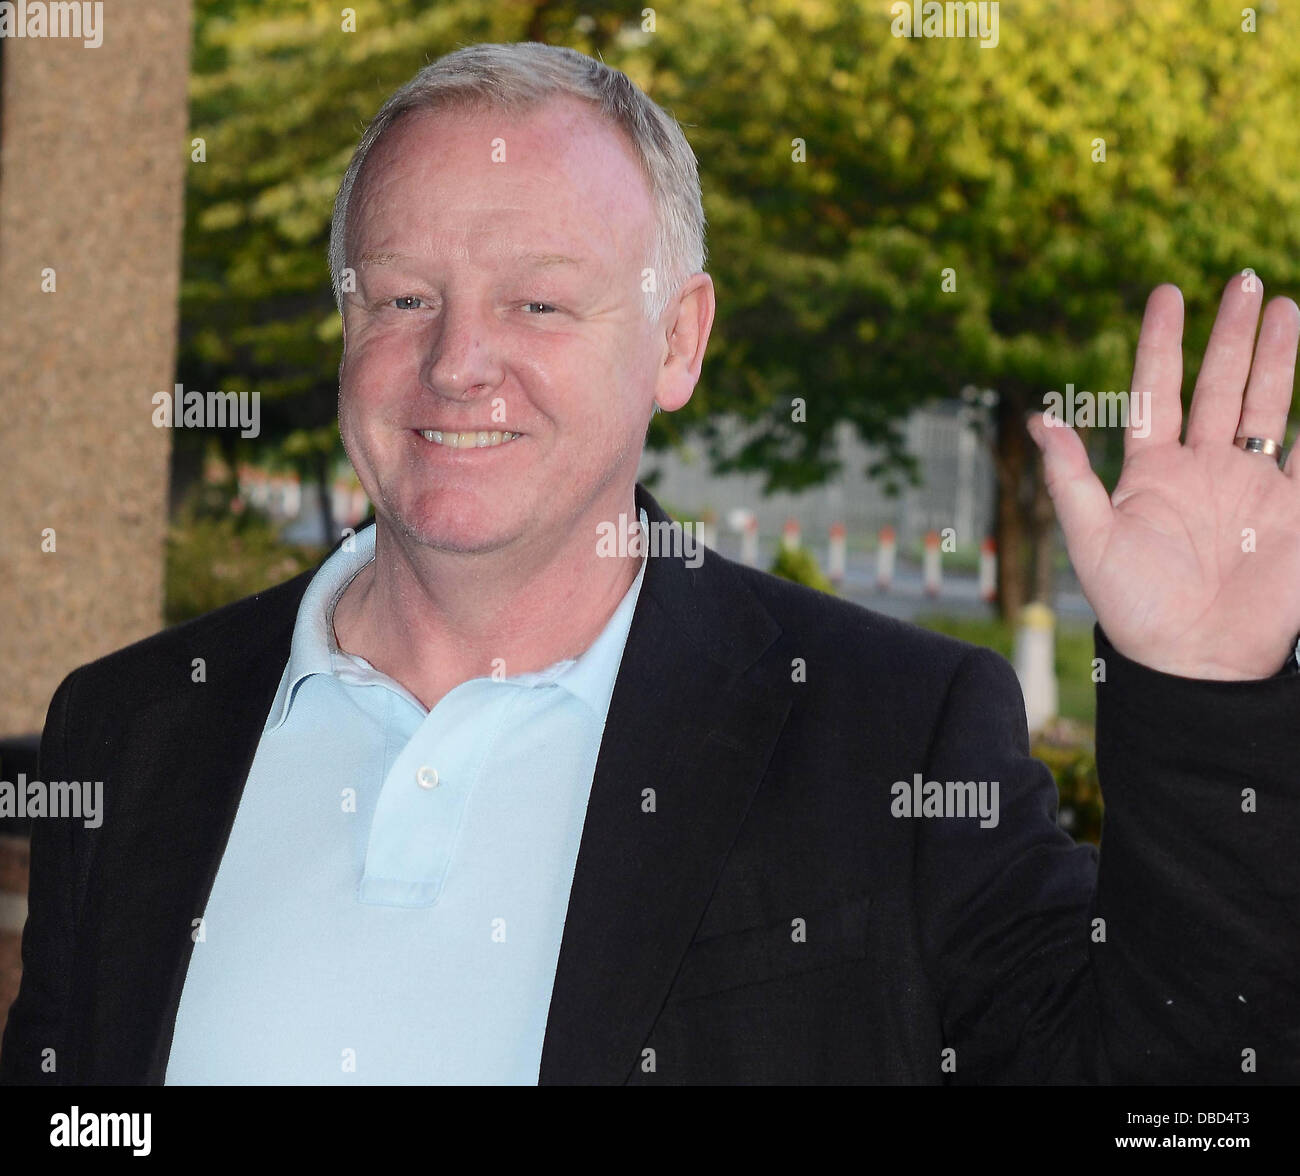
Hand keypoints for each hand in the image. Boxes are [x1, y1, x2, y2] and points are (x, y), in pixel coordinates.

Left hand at [1028, 275, 1299, 679]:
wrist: (1194, 662)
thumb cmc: (1133, 608)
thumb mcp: (1092, 541)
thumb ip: (1070, 481)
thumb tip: (1039, 419)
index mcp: (1152, 471)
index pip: (1157, 389)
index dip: (1162, 341)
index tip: (1167, 291)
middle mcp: (1203, 470)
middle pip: (1220, 386)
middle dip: (1232, 335)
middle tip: (1244, 280)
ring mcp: (1251, 487)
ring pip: (1268, 406)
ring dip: (1277, 358)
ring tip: (1286, 305)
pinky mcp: (1295, 512)